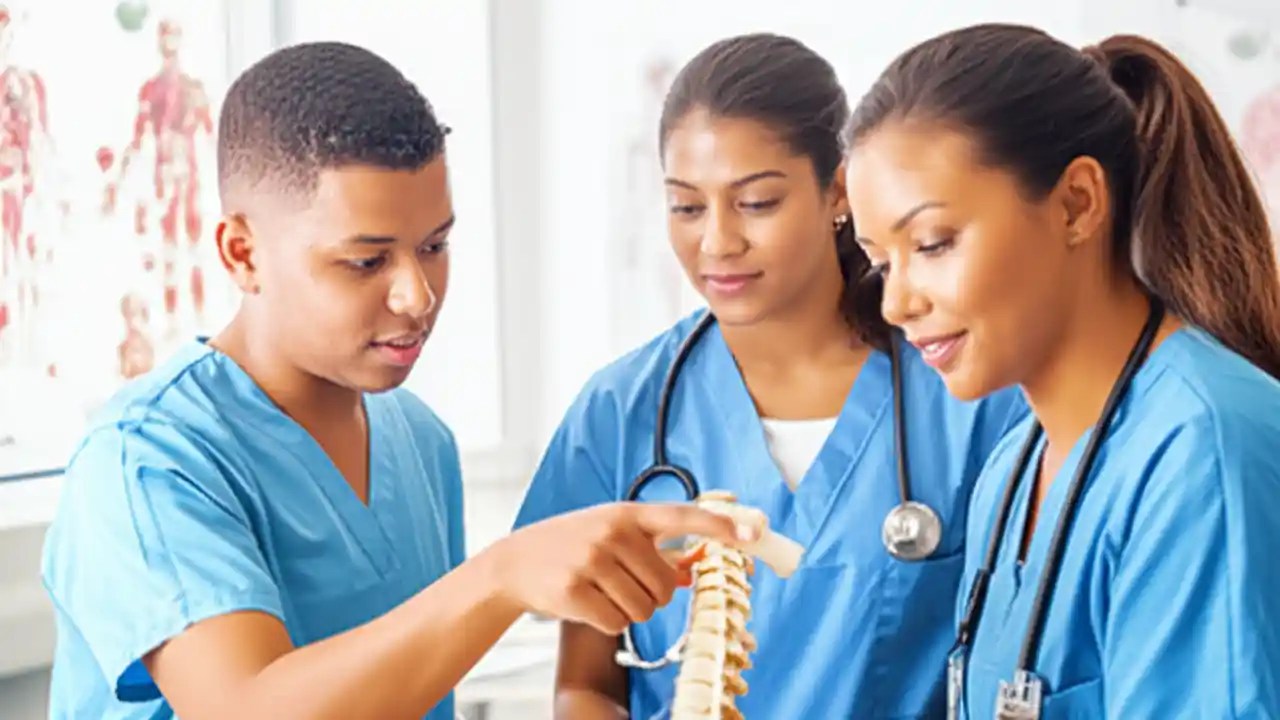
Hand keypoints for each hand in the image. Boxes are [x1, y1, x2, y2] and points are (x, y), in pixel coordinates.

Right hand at [490, 502, 755, 634]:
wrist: (515, 562)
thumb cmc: (574, 546)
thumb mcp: (613, 536)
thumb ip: (654, 550)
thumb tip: (692, 572)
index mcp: (628, 514)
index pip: (683, 517)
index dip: (720, 527)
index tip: (753, 535)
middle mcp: (613, 533)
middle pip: (666, 586)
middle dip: (652, 595)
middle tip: (623, 584)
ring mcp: (592, 561)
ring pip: (644, 609)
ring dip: (629, 610)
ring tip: (603, 591)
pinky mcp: (574, 591)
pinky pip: (617, 624)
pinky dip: (608, 622)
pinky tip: (588, 604)